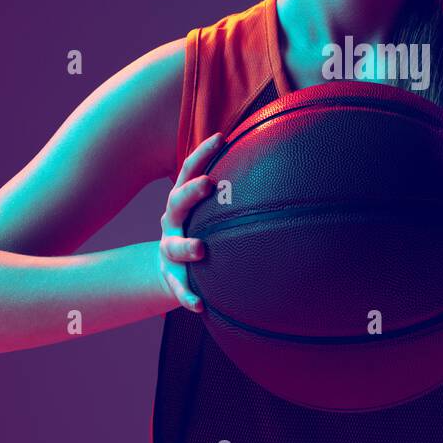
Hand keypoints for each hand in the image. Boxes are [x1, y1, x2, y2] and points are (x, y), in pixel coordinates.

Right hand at [157, 131, 225, 313]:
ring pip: (174, 246)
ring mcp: (170, 250)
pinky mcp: (173, 277)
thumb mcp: (208, 209)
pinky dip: (187, 296)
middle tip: (209, 184)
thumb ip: (231, 190)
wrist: (173, 268)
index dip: (202, 154)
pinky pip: (178, 288)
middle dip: (191, 192)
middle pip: (176, 202)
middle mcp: (172, 223)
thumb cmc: (201, 230)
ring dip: (186, 246)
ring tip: (200, 249)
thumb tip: (272, 157)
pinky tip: (200, 306)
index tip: (221, 137)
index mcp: (182, 202)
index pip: (188, 171)